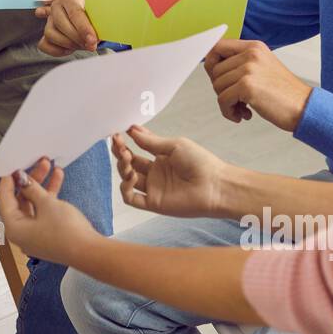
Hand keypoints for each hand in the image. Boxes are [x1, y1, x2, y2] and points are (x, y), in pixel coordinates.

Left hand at [0, 158, 100, 264]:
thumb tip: (22, 180)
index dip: (9, 180)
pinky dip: (49, 197)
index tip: (13, 166)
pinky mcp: (48, 234)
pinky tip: (57, 180)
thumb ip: (32, 189)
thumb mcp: (46, 203)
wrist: (89, 251)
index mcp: (14, 228)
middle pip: (20, 200)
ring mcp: (35, 234)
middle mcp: (22, 233)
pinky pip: (44, 211)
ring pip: (34, 204)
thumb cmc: (67, 233)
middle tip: (38, 164)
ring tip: (51, 167)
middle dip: (30, 180)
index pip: (4, 199)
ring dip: (42, 186)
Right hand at [34, 0, 98, 56]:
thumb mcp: (102, 2)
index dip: (83, 28)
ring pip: (49, 33)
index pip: (74, 12)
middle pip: (60, 23)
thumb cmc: (96, 3)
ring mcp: (50, 18)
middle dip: (77, 38)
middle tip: (91, 44)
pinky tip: (71, 48)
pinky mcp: (48, 31)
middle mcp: (57, 5)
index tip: (93, 40)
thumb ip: (102, 10)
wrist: (93, 3)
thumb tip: (106, 22)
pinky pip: (44, 44)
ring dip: (68, 43)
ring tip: (83, 44)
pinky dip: (57, 50)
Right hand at [112, 125, 230, 217]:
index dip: (127, 141)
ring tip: (126, 156)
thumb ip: (151, 141)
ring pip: (127, 179)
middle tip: (118, 142)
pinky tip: (132, 176)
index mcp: (161, 158)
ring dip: (122, 167)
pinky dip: (125, 187)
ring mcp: (153, 188)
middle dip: (120, 152)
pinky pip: (131, 198)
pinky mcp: (153, 203)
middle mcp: (155, 173)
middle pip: (129, 163)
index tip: (119, 132)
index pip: (137, 149)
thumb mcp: (174, 145)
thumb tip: (132, 130)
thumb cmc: (200, 162)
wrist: (215, 185)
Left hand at [202, 39, 311, 131]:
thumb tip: (211, 67)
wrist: (305, 108)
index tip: (218, 79)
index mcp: (254, 47)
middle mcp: (250, 54)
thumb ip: (240, 64)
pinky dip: (228, 112)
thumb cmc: (283, 93)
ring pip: (217, 86)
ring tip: (242, 108)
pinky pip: (222, 100)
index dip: (212, 64)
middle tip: (235, 99)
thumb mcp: (263, 68)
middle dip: (220, 88)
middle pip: (214, 69)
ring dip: (226, 102)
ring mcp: (248, 69)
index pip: (217, 46)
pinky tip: (243, 115)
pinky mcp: (247, 86)